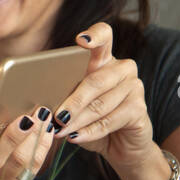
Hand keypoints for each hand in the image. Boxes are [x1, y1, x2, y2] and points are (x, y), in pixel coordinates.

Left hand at [53, 23, 155, 172]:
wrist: (118, 143)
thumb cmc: (89, 119)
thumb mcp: (72, 104)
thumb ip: (61, 96)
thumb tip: (39, 105)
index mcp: (103, 59)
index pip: (104, 36)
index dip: (95, 35)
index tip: (81, 40)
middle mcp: (122, 69)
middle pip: (96, 80)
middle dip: (73, 101)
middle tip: (56, 116)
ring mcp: (134, 87)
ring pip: (100, 104)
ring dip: (77, 121)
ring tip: (59, 130)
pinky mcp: (139, 109)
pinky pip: (110, 121)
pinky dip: (89, 132)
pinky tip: (75, 137)